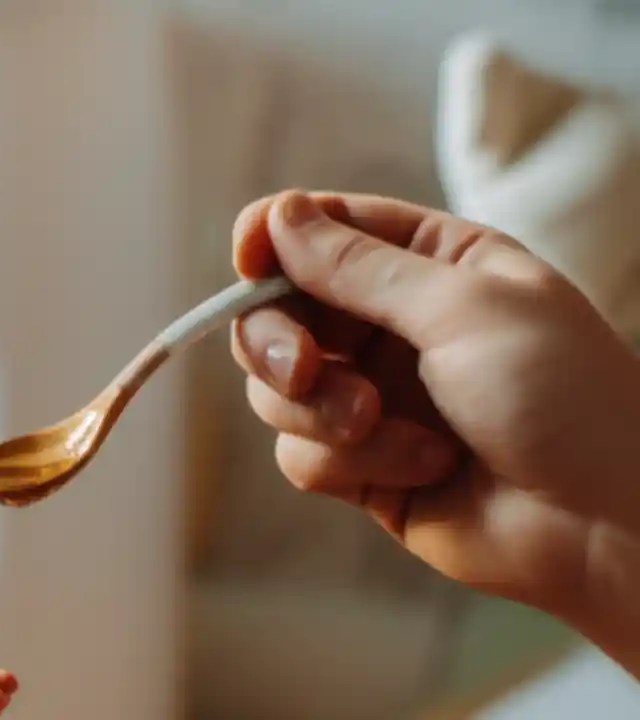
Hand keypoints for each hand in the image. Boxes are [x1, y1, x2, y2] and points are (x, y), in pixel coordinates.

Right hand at [230, 190, 639, 669]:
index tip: (247, 261)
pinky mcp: (362, 466)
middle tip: (304, 369)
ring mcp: (371, 398)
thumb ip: (359, 266)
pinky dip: (350, 462)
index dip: (272, 238)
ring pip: (278, 391)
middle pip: (275, 313)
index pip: (320, 230)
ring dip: (322, 413)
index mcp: (427, 264)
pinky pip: (301, 454)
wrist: (607, 526)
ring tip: (381, 426)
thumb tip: (279, 214)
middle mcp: (390, 326)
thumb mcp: (463, 307)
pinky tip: (423, 469)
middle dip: (278, 342)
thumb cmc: (563, 396)